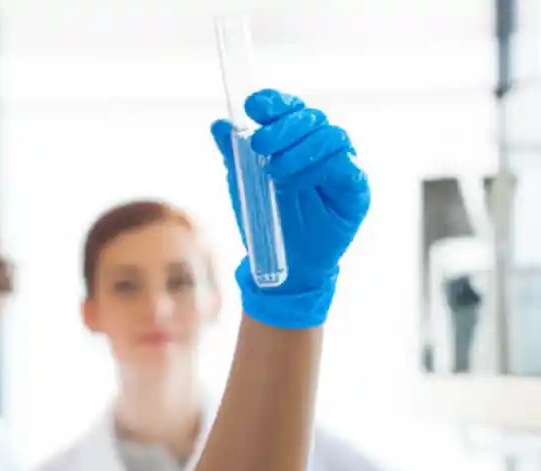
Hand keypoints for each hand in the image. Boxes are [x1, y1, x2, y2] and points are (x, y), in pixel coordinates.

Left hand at [210, 89, 370, 328]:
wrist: (284, 263)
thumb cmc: (266, 219)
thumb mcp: (243, 184)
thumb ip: (234, 154)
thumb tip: (219, 124)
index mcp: (294, 139)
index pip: (290, 108)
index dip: (274, 102)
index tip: (253, 105)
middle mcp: (320, 147)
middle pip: (312, 117)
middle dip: (283, 126)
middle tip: (259, 145)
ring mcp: (341, 165)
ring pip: (332, 137)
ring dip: (300, 148)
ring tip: (274, 172)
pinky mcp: (355, 188)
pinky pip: (345, 166)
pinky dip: (320, 168)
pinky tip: (295, 182)